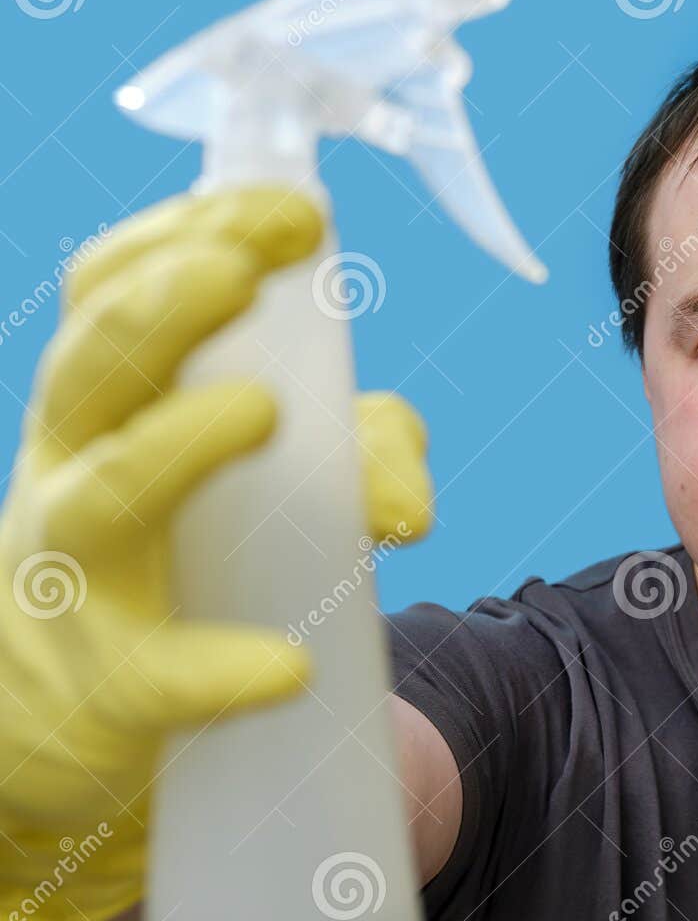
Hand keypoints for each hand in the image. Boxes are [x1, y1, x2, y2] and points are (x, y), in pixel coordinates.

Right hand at [0, 187, 432, 920]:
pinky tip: (285, 665)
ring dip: (176, 445)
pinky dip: (220, 667)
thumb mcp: (259, 481)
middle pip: (91, 369)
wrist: (65, 710)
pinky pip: (155, 674)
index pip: (112, 291)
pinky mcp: (106, 688)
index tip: (291, 210)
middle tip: (236, 272)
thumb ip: (355, 455)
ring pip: (102, 497)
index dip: (186, 235)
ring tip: (260, 411)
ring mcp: (77, 577)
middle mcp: (72, 469)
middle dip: (160, 310)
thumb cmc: (182, 553)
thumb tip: (408, 498)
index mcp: (108, 402)